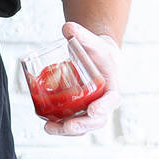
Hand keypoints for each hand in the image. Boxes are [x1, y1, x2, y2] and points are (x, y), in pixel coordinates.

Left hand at [44, 21, 122, 136]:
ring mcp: (92, 110)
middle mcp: (103, 103)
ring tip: (49, 128)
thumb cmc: (96, 51)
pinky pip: (73, 124)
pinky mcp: (80, 112)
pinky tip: (47, 126)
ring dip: (67, 131)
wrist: (96, 59)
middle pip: (97, 120)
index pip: (111, 101)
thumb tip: (67, 28)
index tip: (93, 110)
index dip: (103, 107)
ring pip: (84, 126)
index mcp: (111, 88)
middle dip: (82, 125)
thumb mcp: (91, 41)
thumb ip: (80, 34)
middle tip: (67, 125)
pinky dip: (62, 127)